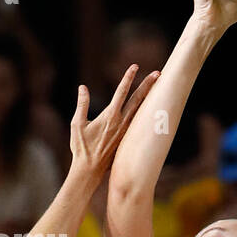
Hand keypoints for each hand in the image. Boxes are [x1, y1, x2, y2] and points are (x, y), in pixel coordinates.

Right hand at [69, 65, 158, 179]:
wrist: (89, 170)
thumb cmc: (81, 148)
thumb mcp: (77, 124)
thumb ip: (82, 104)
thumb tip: (82, 87)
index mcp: (110, 116)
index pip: (121, 91)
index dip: (128, 77)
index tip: (135, 66)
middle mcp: (122, 122)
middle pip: (138, 99)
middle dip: (148, 85)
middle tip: (158, 73)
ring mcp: (127, 131)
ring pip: (142, 110)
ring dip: (150, 98)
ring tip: (159, 89)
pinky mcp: (128, 139)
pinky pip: (139, 123)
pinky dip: (146, 114)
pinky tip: (151, 110)